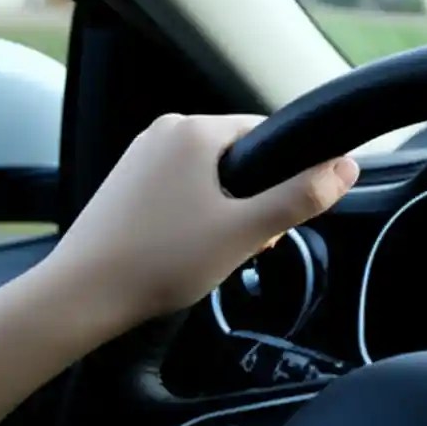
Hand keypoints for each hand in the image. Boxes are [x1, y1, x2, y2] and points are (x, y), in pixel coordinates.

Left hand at [45, 114, 359, 325]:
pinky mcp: (125, 182)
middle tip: (242, 244)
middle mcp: (165, 131)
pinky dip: (193, 214)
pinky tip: (183, 249)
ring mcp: (140, 156)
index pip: (266, 135)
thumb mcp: (246, 231)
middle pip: (238, 156)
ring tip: (210, 252)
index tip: (273, 221)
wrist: (80, 296)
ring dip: (223, 210)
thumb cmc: (161, 261)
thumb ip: (301, 197)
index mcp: (194, 129)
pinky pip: (179, 187)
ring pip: (208, 175)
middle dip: (251, 199)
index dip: (282, 178)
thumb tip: (346, 168)